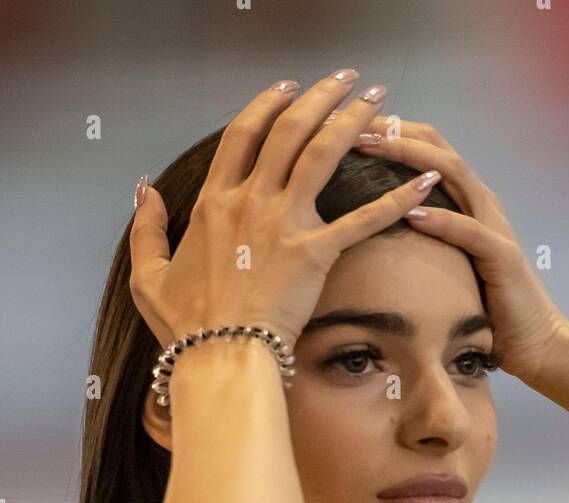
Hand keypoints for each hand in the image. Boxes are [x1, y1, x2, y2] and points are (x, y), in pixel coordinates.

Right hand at [128, 71, 441, 350]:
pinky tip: (423, 182)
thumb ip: (148, 228)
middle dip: (321, 96)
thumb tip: (145, 191)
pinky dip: (397, 199)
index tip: (288, 88)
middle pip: (288, 130)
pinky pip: (362, 220)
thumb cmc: (187, 325)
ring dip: (355, 120)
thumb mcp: (149, 275)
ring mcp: (284, 224)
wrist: (219, 355)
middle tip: (347, 80)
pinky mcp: (315, 254)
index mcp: (213, 201)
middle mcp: (250, 200)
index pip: (243, 134)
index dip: (268, 104)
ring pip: (322, 153)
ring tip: (380, 102)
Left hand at [355, 118, 568, 385]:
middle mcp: (479, 201)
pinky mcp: (501, 256)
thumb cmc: (485, 303)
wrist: (533, 338)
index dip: (388, 129)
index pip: (425, 147)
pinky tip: (411, 212)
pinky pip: (469, 231)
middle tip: (351, 121)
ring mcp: (492, 224)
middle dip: (393, 129)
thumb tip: (377, 227)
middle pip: (435, 146)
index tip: (345, 123)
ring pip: (452, 173)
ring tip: (373, 147)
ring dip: (409, 156)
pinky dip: (440, 218)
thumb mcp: (446, 260)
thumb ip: (423, 237)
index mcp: (464, 199)